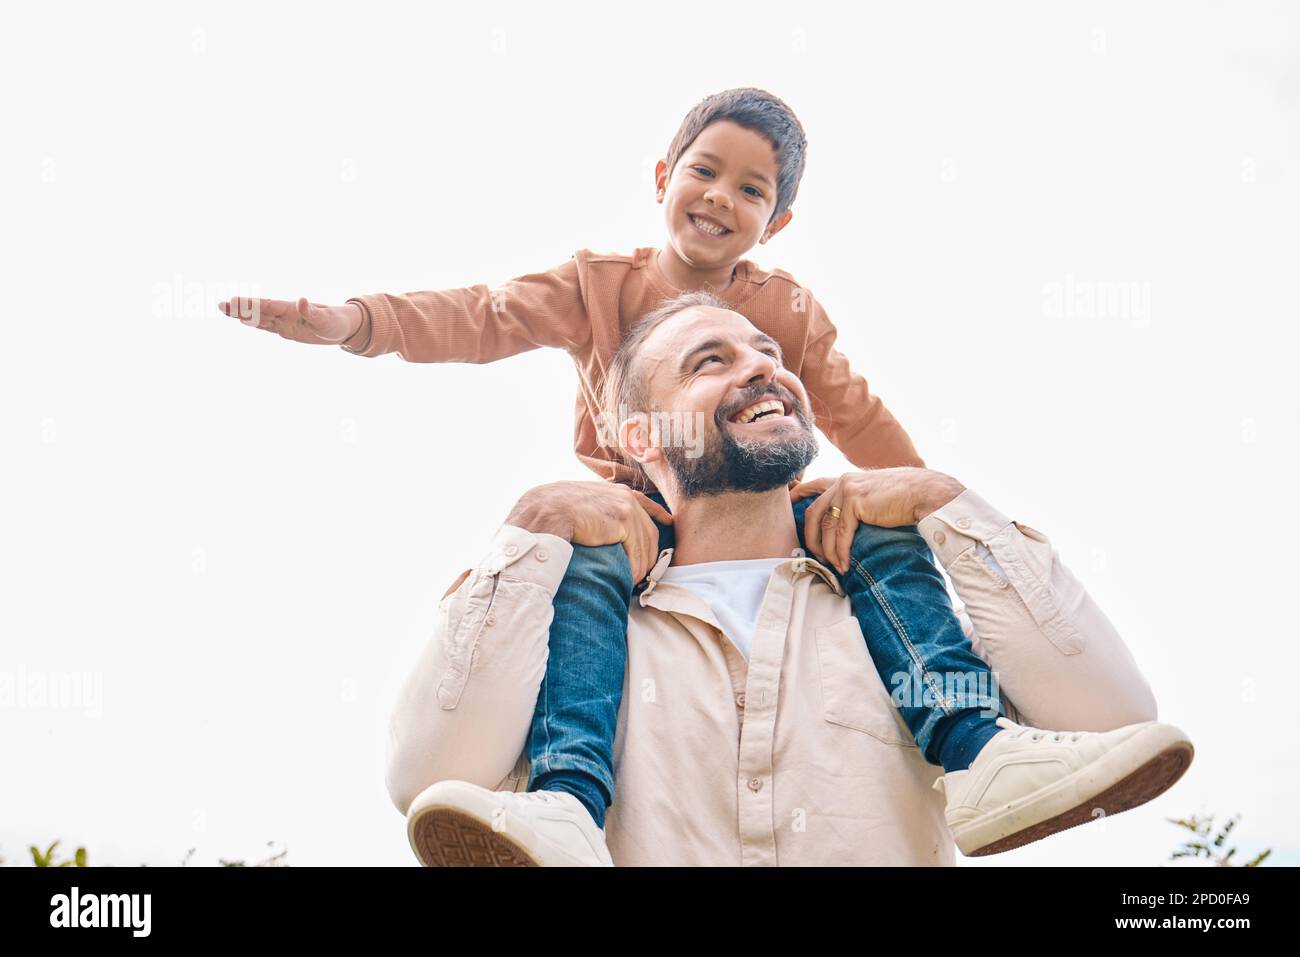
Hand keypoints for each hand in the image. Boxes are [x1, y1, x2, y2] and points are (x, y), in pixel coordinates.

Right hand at [217, 297, 364, 345]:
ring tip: (224, 309)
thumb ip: (311, 311)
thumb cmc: (335, 322)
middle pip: (259, 310)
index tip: (234, 301)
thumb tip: (301, 300)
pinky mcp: (286, 330)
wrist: (342, 326)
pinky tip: (242, 320)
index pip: (267, 306)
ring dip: (243, 314)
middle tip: (221, 305)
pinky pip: (267, 326)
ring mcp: (284, 321)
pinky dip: (254, 323)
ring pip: (259, 317)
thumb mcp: (325, 320)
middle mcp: (285, 313)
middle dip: (240, 308)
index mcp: (291, 309)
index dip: (251, 304)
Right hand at [506, 481, 672, 584]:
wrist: (545, 511)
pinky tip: (629, 579)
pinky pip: (637, 551)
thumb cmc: (552, 511)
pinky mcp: (623, 521)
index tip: (667, 520)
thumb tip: (594, 526)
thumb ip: (593, 510)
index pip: (644, 502)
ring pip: (645, 544)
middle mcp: (624, 496)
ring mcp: (626, 507)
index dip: (657, 513)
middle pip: (649, 529)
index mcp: (614, 491)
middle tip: (646, 571)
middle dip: (650, 552)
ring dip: (641, 566)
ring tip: (634, 582)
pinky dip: (635, 569)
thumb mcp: (577, 503)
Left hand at [790, 467, 964, 573]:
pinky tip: (844, 564)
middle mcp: (842, 482)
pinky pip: (840, 535)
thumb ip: (857, 504)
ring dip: (828, 552)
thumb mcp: (875, 496)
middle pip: (813, 513)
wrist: (925, 493)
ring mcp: (847, 489)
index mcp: (846, 479)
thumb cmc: (906, 499)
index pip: (815, 485)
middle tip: (816, 557)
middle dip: (811, 538)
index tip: (790, 502)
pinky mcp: (855, 502)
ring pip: (825, 527)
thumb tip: (847, 525)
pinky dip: (840, 552)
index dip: (799, 494)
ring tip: (836, 566)